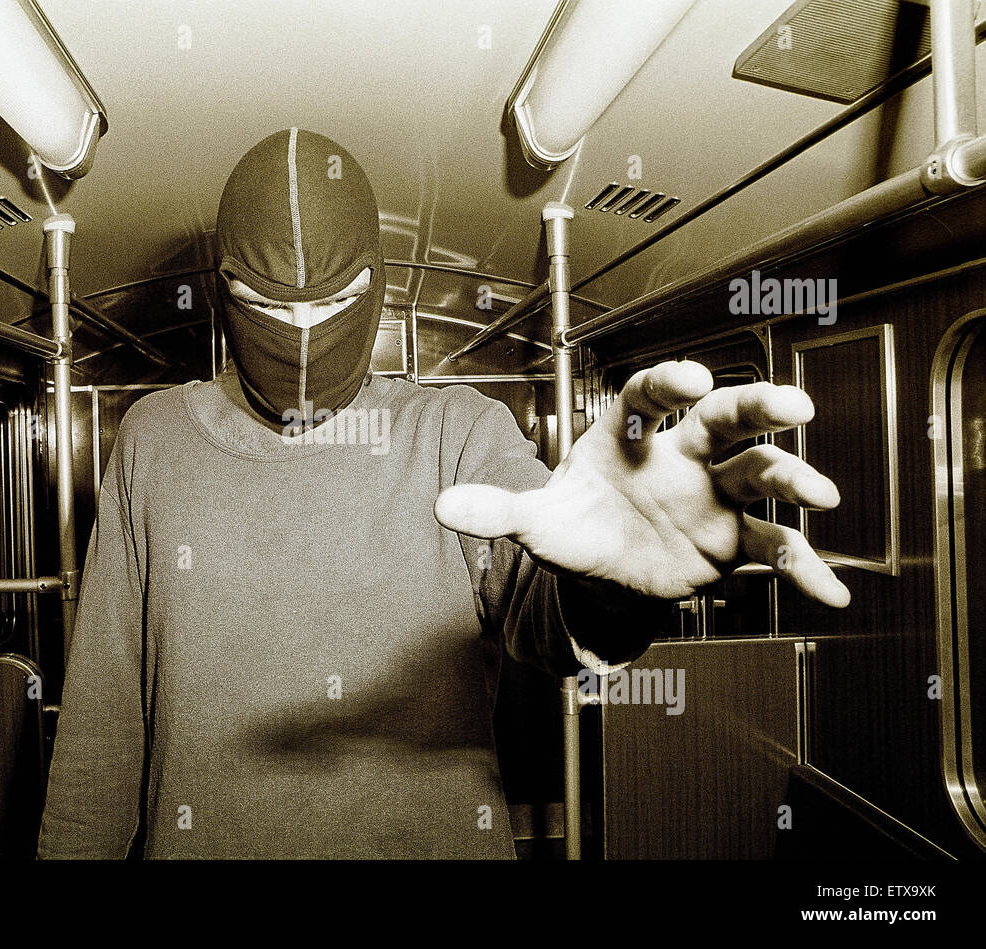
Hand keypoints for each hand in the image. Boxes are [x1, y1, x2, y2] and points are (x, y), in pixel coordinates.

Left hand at [433, 361, 849, 606]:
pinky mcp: (733, 542)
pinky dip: (805, 569)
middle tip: (791, 404)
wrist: (605, 571)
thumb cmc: (575, 526)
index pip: (650, 396)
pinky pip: (774, 549)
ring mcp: (714, 496)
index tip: (691, 378)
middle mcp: (681, 456)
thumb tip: (443, 505)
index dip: (670, 384)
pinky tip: (830, 592)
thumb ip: (497, 509)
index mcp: (630, 436)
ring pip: (759, 474)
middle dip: (757, 407)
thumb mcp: (536, 520)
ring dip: (791, 479)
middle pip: (725, 418)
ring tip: (820, 495)